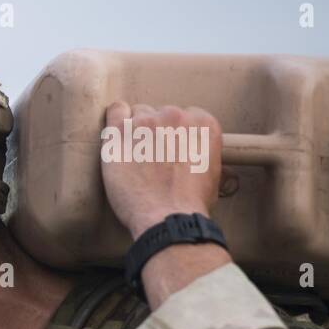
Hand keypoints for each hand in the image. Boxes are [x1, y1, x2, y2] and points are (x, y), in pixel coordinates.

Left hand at [100, 101, 221, 238]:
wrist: (167, 217)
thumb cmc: (190, 203)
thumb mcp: (213, 174)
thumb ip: (206, 154)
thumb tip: (201, 156)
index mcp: (202, 123)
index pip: (185, 115)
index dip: (175, 134)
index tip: (169, 150)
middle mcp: (176, 116)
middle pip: (160, 113)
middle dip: (155, 132)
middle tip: (150, 158)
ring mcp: (146, 122)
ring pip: (138, 114)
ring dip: (135, 130)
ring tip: (133, 156)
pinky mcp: (120, 132)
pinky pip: (115, 111)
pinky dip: (115, 120)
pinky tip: (116, 137)